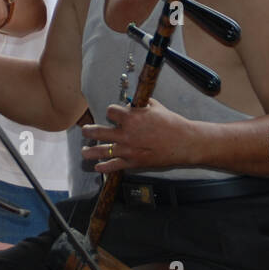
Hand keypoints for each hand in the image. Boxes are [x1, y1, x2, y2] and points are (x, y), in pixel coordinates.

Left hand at [82, 99, 196, 172]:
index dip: (111, 111)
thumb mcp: (156, 107)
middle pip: (98, 131)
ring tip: (84, 151)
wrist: (183, 142)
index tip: (112, 113)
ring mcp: (128, 149)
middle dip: (89, 131)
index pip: (110, 111)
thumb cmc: (171, 123)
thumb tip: (133, 102)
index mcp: (131, 117)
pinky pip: (114, 165)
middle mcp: (126, 133)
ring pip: (101, 150)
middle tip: (86, 131)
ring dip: (90, 151)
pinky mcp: (133, 162)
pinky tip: (97, 167)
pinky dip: (104, 167)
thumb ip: (141, 104)